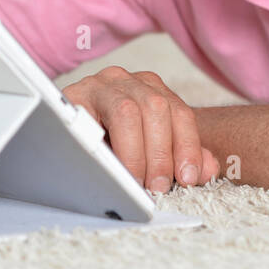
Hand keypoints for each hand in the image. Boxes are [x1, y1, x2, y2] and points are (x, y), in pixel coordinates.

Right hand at [63, 66, 219, 191]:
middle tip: (157, 186)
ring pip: (128, 109)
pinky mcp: (73, 96)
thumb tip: (208, 169)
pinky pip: (92, 114)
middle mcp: (127, 81)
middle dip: (161, 152)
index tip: (188, 177)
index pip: (179, 113)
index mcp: (151, 90)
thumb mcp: (148, 153)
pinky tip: (108, 164)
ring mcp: (100, 85)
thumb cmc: (109, 146)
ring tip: (136, 180)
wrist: (61, 137)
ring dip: (136, 152)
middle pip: (157, 108)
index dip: (187, 146)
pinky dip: (104, 140)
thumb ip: (180, 158)